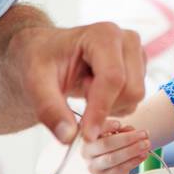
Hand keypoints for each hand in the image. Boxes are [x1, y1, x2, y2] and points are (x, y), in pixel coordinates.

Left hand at [8, 22, 145, 143]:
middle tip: (79, 94)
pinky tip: (95, 92)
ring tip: (85, 89)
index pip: (113, 78)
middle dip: (104, 104)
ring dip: (109, 105)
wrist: (44, 53)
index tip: (87, 135)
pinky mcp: (139, 68)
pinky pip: (134, 100)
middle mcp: (126, 40)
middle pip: (131, 89)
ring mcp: (136, 54)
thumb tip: (68, 137)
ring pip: (135, 97)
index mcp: (103, 35)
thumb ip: (50, 109)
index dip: (101, 109)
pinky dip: (114, 106)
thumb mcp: (35, 83)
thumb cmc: (40, 59)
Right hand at [79, 119, 151, 173]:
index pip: (93, 129)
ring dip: (133, 150)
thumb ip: (122, 130)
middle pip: (106, 144)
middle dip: (127, 138)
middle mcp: (86, 152)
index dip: (106, 126)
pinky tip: (142, 155)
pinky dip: (133, 161)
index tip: (119, 124)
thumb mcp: (115, 135)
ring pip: (113, 158)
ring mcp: (93, 167)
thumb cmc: (110, 151)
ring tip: (146, 144)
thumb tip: (131, 130)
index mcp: (87, 137)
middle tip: (143, 134)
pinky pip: (119, 169)